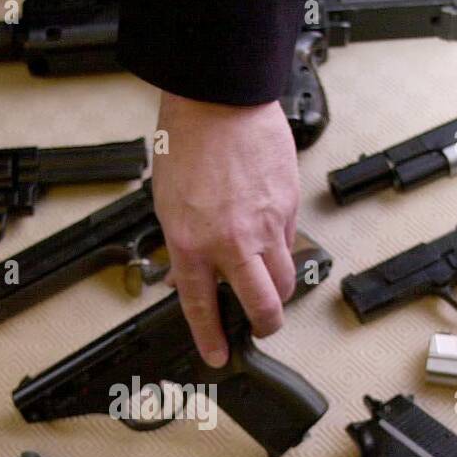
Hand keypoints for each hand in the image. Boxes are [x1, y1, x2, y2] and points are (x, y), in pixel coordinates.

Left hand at [151, 92, 300, 366]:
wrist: (219, 101)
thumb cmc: (188, 144)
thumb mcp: (166, 205)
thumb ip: (180, 247)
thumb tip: (185, 276)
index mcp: (193, 243)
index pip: (203, 306)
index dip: (211, 337)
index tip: (216, 355)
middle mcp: (233, 242)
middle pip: (264, 306)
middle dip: (265, 326)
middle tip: (260, 327)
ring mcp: (267, 226)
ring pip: (286, 280)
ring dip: (279, 292)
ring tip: (268, 288)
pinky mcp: (289, 206)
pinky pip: (290, 242)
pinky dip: (281, 250)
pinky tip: (269, 241)